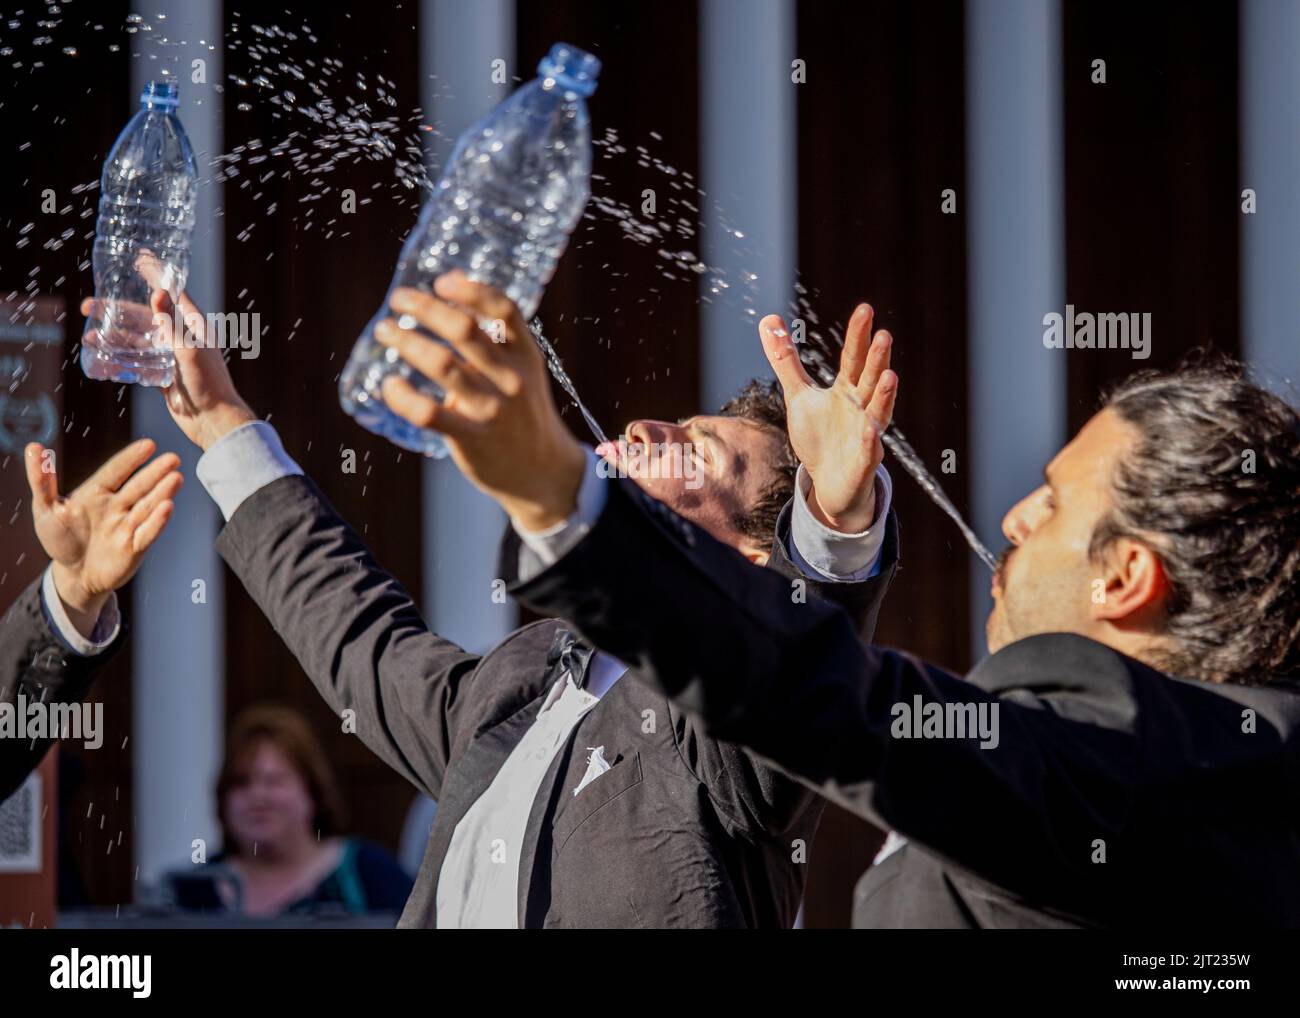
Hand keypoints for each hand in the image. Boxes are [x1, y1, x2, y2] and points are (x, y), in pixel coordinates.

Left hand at [25, 438, 182, 636]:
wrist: (74, 575)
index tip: (148, 445)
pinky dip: (157, 521)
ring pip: (148, 506)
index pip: (116, 471)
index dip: (131, 459)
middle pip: (139, 486)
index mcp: (97, 493)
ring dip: (162, 492)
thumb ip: (41, 481)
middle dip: (156, 472)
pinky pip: (147, 532)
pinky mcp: (135, 546)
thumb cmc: (60, 540)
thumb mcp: (44, 509)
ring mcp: (128, 525)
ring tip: (176, 478)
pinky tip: (168, 507)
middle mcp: (117, 506)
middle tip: (173, 458)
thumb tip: (34, 447)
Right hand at [79, 290, 254, 450]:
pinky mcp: (163, 375)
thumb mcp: (189, 349)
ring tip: (89, 336)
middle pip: (145, 316)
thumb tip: (159, 293)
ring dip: (114, 336)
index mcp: (194, 326)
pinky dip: (120, 358)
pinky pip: (138, 362)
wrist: (213, 422)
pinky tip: (101, 356)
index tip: (138, 259)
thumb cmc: (209, 384)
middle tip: (89, 306)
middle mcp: (181, 337)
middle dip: (118, 311)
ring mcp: (171, 356)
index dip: (156, 275)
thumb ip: (171, 323)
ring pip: (137, 340)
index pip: (173, 293)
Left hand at [374, 271, 586, 530]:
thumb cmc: (521, 413)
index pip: (504, 309)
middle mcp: (511, 378)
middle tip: (399, 300)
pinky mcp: (471, 437)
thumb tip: (449, 296)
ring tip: (385, 331)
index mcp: (525, 354)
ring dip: (406, 342)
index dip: (470, 290)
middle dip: (425, 308)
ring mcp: (492, 408)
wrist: (541, 471)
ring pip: (442, 364)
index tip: (441, 282)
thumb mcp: (522, 371)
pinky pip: (428, 412)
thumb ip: (493, 341)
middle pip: (464, 329)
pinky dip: (402, 396)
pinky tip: (389, 385)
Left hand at [759, 304, 896, 532]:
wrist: (829, 482)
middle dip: (877, 359)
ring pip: (878, 412)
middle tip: (884, 335)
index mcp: (847, 389)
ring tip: (890, 375)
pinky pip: (869, 451)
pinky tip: (871, 430)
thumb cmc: (819, 435)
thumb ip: (785, 359)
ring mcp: (866, 434)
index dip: (858, 336)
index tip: (865, 309)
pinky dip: (871, 441)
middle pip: (870, 379)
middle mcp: (861, 407)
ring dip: (885, 395)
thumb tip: (768, 320)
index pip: (853, 358)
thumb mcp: (798, 395)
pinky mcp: (864, 462)